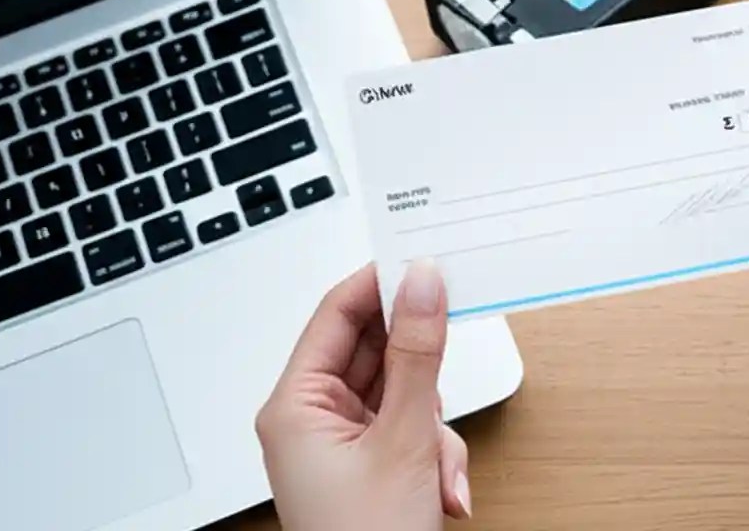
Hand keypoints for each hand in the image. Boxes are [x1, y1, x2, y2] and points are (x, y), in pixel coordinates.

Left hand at [255, 259, 471, 530]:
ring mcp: (344, 445)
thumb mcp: (404, 439)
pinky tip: (442, 491)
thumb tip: (422, 283)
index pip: (335, 315)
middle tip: (454, 341)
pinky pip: (412, 430)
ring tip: (437, 468)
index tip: (421, 256)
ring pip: (404, 394)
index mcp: (295, 406)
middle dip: (421, 371)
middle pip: (375, 352)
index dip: (379, 282)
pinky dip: (436, 453)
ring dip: (435, 426)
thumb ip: (418, 354)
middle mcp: (313, 420)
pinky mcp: (372, 465)